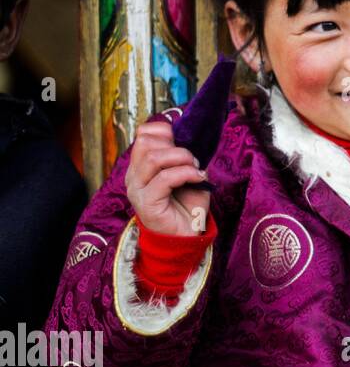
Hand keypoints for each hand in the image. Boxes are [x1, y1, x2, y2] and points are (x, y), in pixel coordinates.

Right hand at [124, 120, 210, 236]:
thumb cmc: (187, 205)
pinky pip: (164, 179)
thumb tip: (189, 138)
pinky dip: (186, 173)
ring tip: (195, 169)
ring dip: (182, 158)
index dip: (164, 131)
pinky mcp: (146, 203)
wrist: (187, 236)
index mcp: (141, 166)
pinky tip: (198, 178)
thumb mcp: (188, 174)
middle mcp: (134, 176)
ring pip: (153, 158)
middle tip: (192, 160)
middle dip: (175, 146)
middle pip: (145, 143)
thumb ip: (183, 157)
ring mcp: (138, 190)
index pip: (142, 135)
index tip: (183, 141)